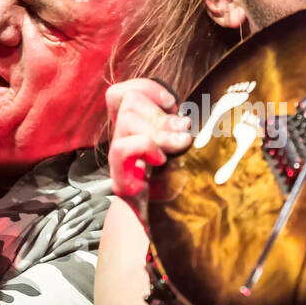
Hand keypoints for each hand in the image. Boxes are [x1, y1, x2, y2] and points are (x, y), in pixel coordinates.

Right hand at [105, 78, 192, 222]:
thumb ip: (178, 125)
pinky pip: (123, 147)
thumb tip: (187, 119)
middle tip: (184, 129)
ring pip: (126, 120)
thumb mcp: (178, 144)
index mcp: (135, 123)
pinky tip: (160, 160)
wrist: (161, 216)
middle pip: (130, 101)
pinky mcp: (118, 171)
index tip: (172, 103)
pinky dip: (146, 148)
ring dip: (159, 131)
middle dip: (161, 113)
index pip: (121, 91)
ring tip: (178, 145)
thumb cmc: (174, 176)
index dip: (146, 88)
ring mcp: (118, 152)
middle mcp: (122, 134)